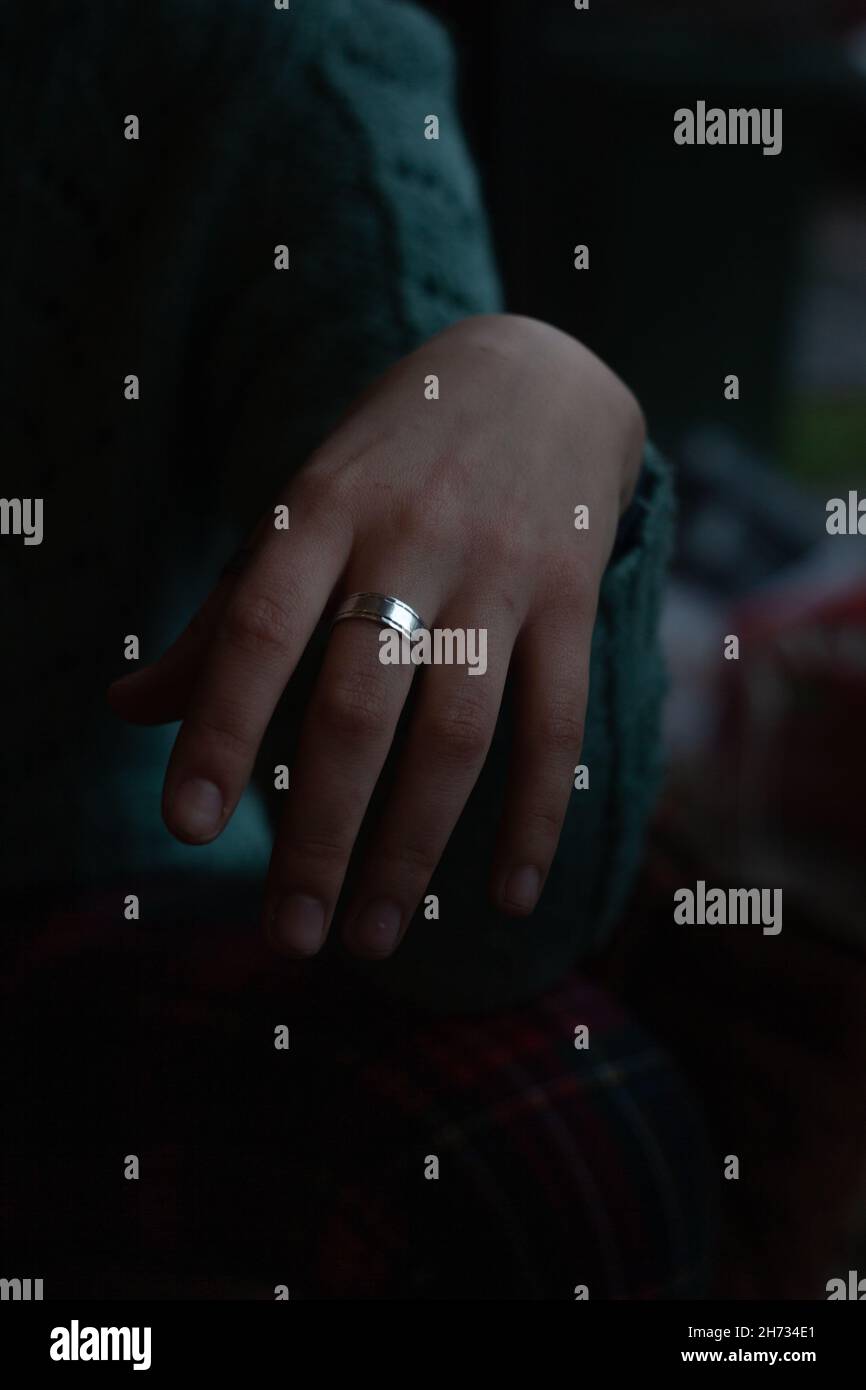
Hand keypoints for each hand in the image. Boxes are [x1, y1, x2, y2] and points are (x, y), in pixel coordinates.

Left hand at [109, 313, 644, 958]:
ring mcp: (502, 570)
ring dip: (412, 847)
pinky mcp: (574, 597)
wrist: (539, 372)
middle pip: (357, 707)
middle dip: (317, 832)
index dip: (217, 732)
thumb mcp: (301, 510)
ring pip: (456, 732)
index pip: (255, 633)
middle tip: (289, 933)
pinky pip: (557, 723)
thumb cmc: (393, 460)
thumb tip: (125, 710)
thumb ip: (225, 615)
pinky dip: (534, 817)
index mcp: (319, 512)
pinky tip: (508, 896)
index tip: (187, 830)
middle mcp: (411, 539)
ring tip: (370, 936)